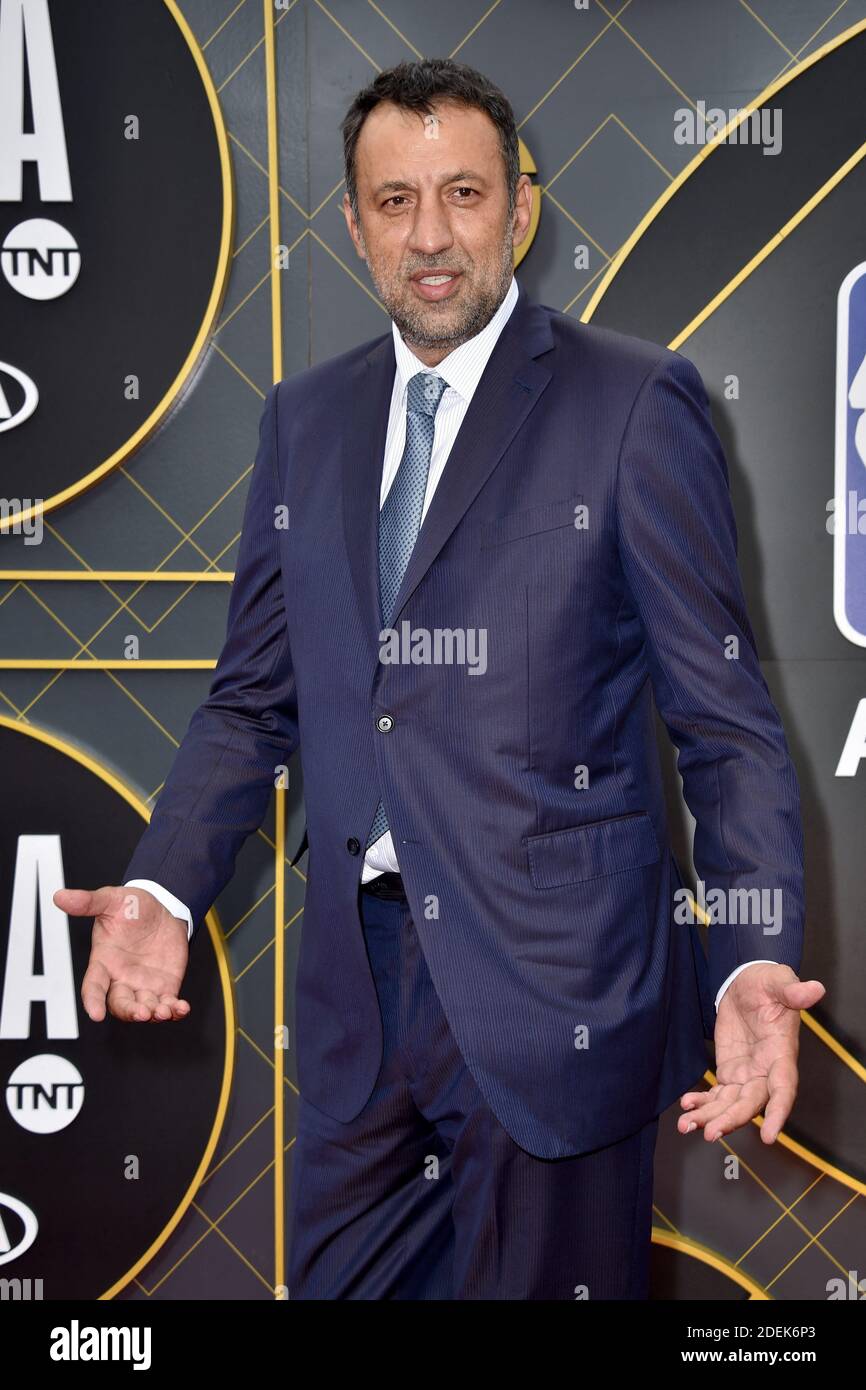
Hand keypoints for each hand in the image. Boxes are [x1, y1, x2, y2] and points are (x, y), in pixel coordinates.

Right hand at [54, 885, 190, 1022]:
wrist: (163, 905)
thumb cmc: (132, 906)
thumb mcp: (111, 900)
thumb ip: (88, 902)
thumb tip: (60, 896)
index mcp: (104, 962)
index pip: (93, 986)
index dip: (92, 1000)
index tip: (95, 1014)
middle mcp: (122, 978)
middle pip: (120, 1005)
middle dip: (130, 1011)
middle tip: (141, 1012)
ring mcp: (144, 985)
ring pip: (145, 1009)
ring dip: (154, 1014)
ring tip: (164, 1011)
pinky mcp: (165, 986)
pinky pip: (168, 1005)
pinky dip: (175, 1011)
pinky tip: (181, 1008)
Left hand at [678, 962, 824, 1143]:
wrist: (746, 983)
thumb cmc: (767, 984)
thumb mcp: (778, 982)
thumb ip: (793, 991)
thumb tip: (815, 989)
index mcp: (782, 1053)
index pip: (784, 1088)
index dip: (778, 1112)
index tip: (770, 1136)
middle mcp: (765, 1071)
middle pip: (751, 1103)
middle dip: (731, 1119)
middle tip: (710, 1132)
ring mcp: (747, 1075)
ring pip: (730, 1105)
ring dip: (710, 1118)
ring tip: (687, 1125)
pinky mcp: (729, 1072)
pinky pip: (717, 1095)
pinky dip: (702, 1103)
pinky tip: (687, 1107)